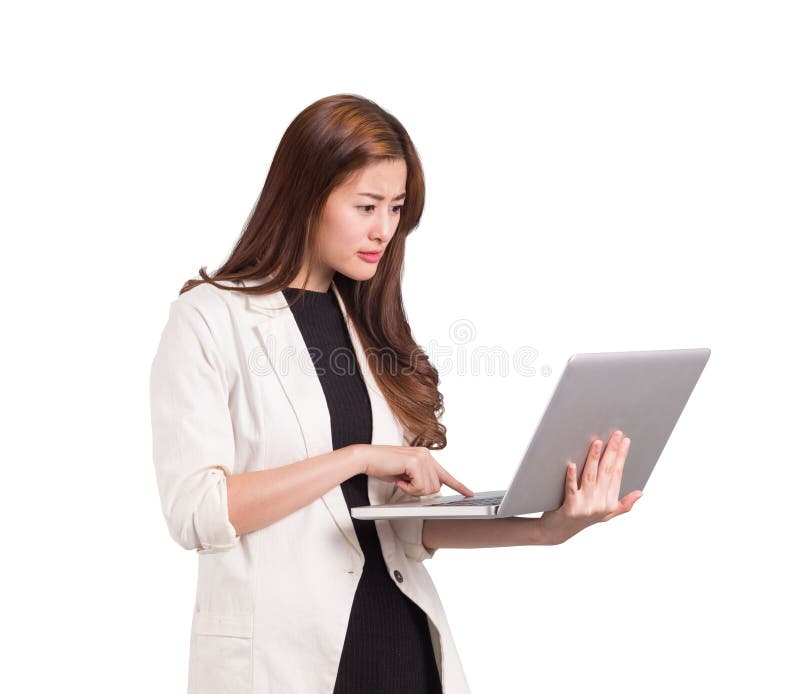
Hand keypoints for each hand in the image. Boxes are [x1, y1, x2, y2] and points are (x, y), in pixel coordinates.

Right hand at [353, 444, 474, 497]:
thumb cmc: (383, 467)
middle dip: (419, 490)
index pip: (445, 474)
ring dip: (412, 489)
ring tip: (401, 478)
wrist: (367, 458)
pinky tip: (399, 478)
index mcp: (426, 456)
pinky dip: (407, 487)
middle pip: (435, 487)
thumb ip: (421, 478)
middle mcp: (427, 455)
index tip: (469, 494)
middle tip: (404, 482)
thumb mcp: (406, 474)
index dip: (458, 486)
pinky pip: (419, 487)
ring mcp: (422, 457)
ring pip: (428, 488)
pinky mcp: (416, 462)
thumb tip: (432, 489)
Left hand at [539, 430, 642, 543]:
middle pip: (606, 472)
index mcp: (609, 502)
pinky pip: (571, 489)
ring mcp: (585, 506)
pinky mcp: (570, 507)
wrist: (558, 532)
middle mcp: (599, 503)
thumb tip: (640, 492)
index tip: (625, 440)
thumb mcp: (606, 515)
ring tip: (597, 442)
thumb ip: (623, 505)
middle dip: (612, 451)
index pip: (617, 474)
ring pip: (590, 477)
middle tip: (616, 434)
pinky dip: (571, 477)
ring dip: (594, 459)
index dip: (622, 457)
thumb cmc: (581, 520)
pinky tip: (571, 464)